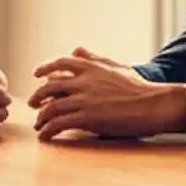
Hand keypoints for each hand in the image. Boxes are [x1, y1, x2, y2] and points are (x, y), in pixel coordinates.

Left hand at [27, 46, 185, 140]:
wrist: (152, 104)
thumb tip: (77, 49)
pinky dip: (48, 130)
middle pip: (50, 87)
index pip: (60, 63)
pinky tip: (45, 136)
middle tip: (32, 104)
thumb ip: (94, 58)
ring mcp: (84, 99)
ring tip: (38, 125)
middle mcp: (83, 81)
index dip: (45, 68)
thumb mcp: (115, 66)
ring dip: (41, 118)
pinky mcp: (87, 117)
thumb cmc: (138, 87)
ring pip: (52, 107)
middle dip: (38, 96)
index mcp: (90, 67)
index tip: (36, 75)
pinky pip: (60, 124)